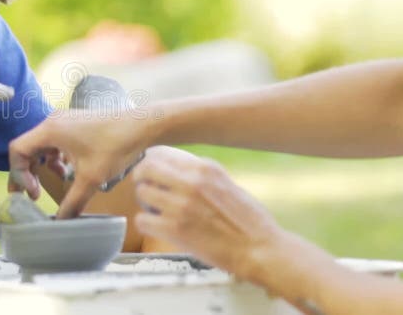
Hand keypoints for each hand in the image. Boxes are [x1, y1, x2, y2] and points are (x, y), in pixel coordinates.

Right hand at [8, 109, 150, 218]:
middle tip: (31, 196)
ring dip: (41, 166)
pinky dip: (54, 158)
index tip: (34, 193)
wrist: (141, 126)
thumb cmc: (115, 146)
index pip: (17, 150)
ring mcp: (63, 121)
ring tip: (51, 184)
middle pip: (26, 148)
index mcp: (50, 130)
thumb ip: (72, 202)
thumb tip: (60, 223)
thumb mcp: (91, 179)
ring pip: (40, 146)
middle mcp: (52, 122)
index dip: (19, 174)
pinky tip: (67, 172)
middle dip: (26, 173)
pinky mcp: (74, 124)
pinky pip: (54, 142)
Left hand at [132, 146, 282, 278]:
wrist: (260, 250)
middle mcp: (191, 183)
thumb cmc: (249, 221)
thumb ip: (202, 175)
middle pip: (146, 168)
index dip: (151, 161)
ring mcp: (181, 206)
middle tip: (146, 187)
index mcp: (205, 168)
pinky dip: (147, 223)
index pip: (161, 153)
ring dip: (145, 202)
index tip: (150, 169)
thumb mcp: (228, 184)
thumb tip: (178, 168)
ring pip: (142, 193)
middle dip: (142, 177)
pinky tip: (158, 226)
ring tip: (156, 209)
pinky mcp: (175, 230)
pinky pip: (142, 220)